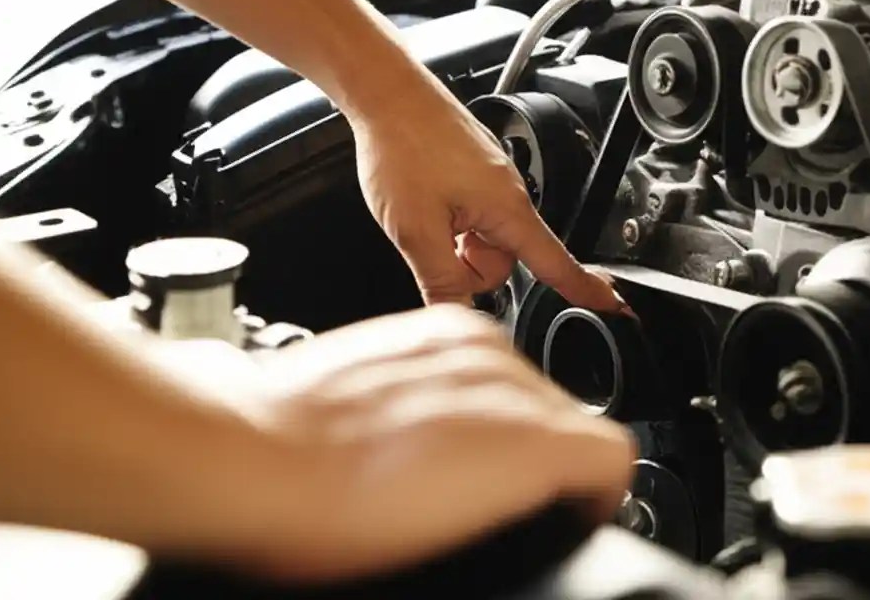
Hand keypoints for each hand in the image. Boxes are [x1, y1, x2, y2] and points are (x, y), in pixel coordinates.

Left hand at [244, 305, 634, 580]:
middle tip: (500, 500)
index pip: (615, 456)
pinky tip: (422, 428)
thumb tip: (547, 509)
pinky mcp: (432, 328)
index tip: (575, 513)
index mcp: (532, 441)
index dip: (599, 496)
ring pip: (528, 386)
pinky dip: (471, 392)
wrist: (253, 452)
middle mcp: (509, 381)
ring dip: (509, 423)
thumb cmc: (333, 511)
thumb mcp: (454, 542)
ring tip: (450, 464)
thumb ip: (528, 509)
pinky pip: (482, 361)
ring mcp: (471, 346)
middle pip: (572, 420)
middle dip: (549, 461)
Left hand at [343, 67, 624, 310]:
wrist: (388, 95)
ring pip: (482, 243)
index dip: (587, 291)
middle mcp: (508, 196)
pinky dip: (448, 223)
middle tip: (431, 243)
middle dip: (468, 266)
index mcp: (507, 209)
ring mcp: (491, 185)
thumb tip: (456, 314)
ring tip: (424, 216)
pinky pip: (470, 219)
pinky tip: (424, 204)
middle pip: (504, 262)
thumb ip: (441, 279)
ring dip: (452, 243)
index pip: (557, 264)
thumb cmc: (404, 144)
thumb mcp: (414, 228)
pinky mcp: (474, 178)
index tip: (616, 309)